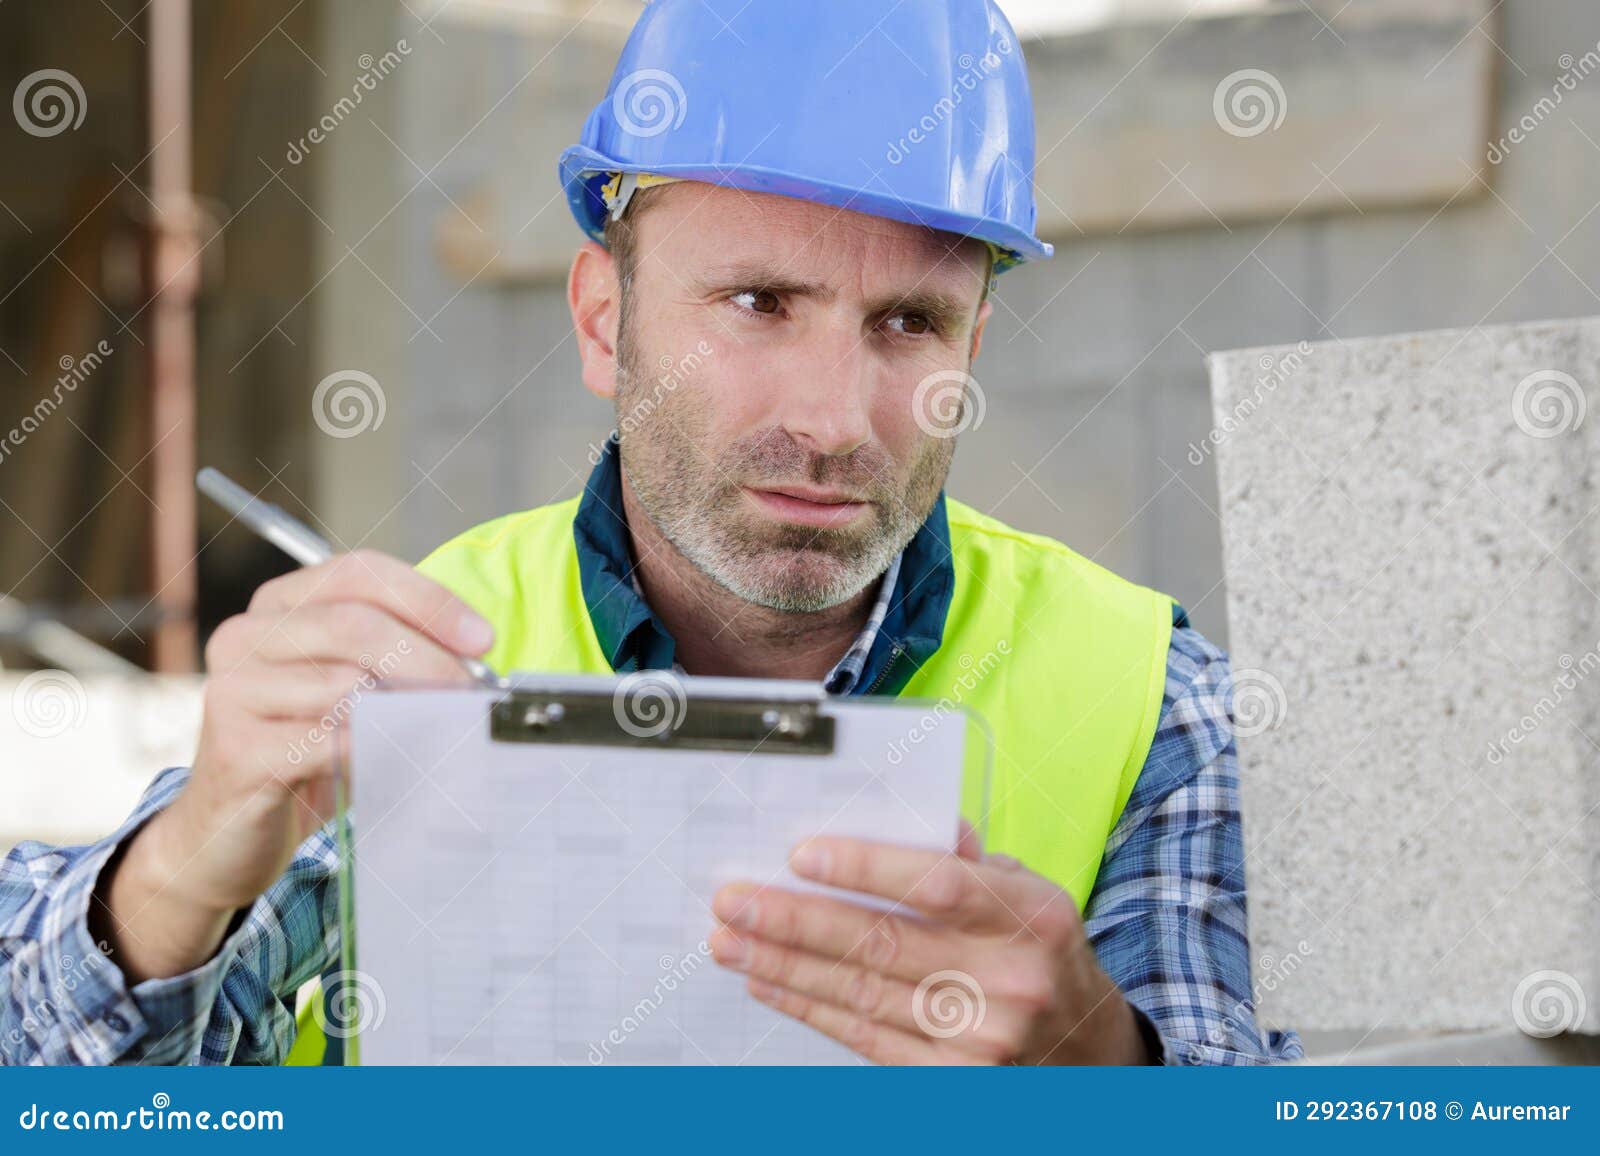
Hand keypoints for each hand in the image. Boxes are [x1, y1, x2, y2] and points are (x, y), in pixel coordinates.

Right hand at [96, 550, 493, 980]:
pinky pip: (326, 742)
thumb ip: (396, 661)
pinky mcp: (235, 750)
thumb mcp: (350, 693)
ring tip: (444, 731)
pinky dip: (376, 750)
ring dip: (409, 710)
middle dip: (429, 658)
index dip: (429, 600)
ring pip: (344, 684)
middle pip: (355, 624)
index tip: (483, 640)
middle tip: (473, 694)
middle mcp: (245, 635)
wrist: (228, 832)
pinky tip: (401, 761)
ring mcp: (232, 690)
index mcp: (279, 604)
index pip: (360, 572)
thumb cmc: (306, 753)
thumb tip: (475, 662)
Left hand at [707, 830, 1151, 1064]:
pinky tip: (770, 981)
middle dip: (795, 920)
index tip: (800, 855)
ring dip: (785, 965)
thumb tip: (893, 819)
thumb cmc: (1039, 950)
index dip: (865, 868)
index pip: (937, 884)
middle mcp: (1009, 978)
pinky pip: (865, 1038)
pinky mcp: (954, 1081)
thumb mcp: (1027, 893)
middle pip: (882, 943)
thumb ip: (965, 859)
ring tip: (731, 939)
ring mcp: (982, 1037)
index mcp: (1032, 914)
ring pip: (861, 994)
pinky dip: (810, 1007)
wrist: (1087, 1051)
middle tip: (734, 900)